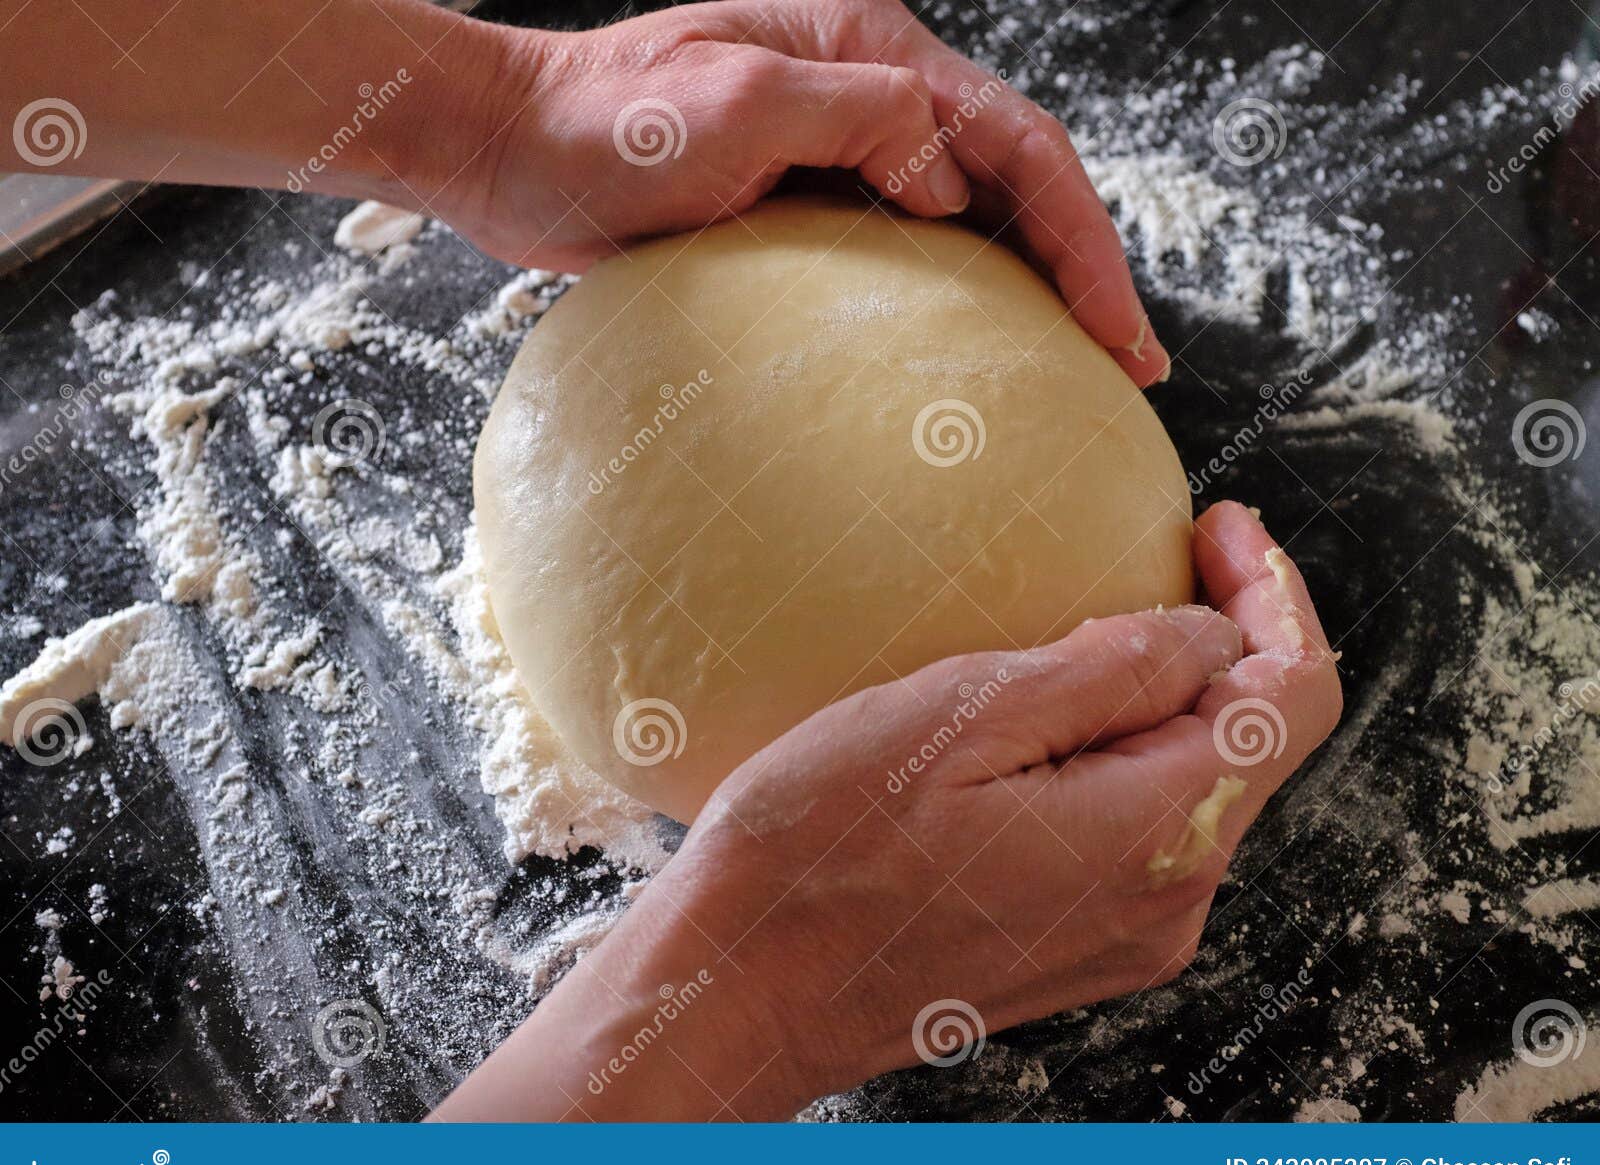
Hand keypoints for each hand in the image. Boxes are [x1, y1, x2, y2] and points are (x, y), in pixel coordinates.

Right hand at [433, 503, 1341, 1120]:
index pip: (1293, 696)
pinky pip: (1138, 833)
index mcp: (1155, 834)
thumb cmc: (818, 852)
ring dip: (1164, 701)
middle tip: (1154, 555)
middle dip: (1224, 639)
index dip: (1274, 594)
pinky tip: (1043, 726)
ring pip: (1194, 788)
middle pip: (1252, 744)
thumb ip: (1108, 672)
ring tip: (1082, 635)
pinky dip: (1119, 759)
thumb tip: (1208, 632)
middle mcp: (1168, 902)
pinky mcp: (1080, 952)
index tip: (1216, 525)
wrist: (742, 993)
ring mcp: (1127, 939)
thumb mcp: (956, 719)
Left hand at [436, 0, 1168, 384]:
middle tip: (1132, 363)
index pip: (1014, 144)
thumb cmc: (606, 122)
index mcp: (872, 50)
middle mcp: (873, 92)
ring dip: (1036, 287)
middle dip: (1083, 268)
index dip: (1081, 238)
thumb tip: (946, 183)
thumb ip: (853, 117)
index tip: (1119, 329)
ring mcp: (844, 150)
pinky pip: (911, 253)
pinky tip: (983, 353)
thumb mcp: (731, 101)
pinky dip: (963, 299)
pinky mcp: (810, 205)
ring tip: (1084, 366)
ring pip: (974, 216)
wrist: (516, 150)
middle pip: (1015, 180)